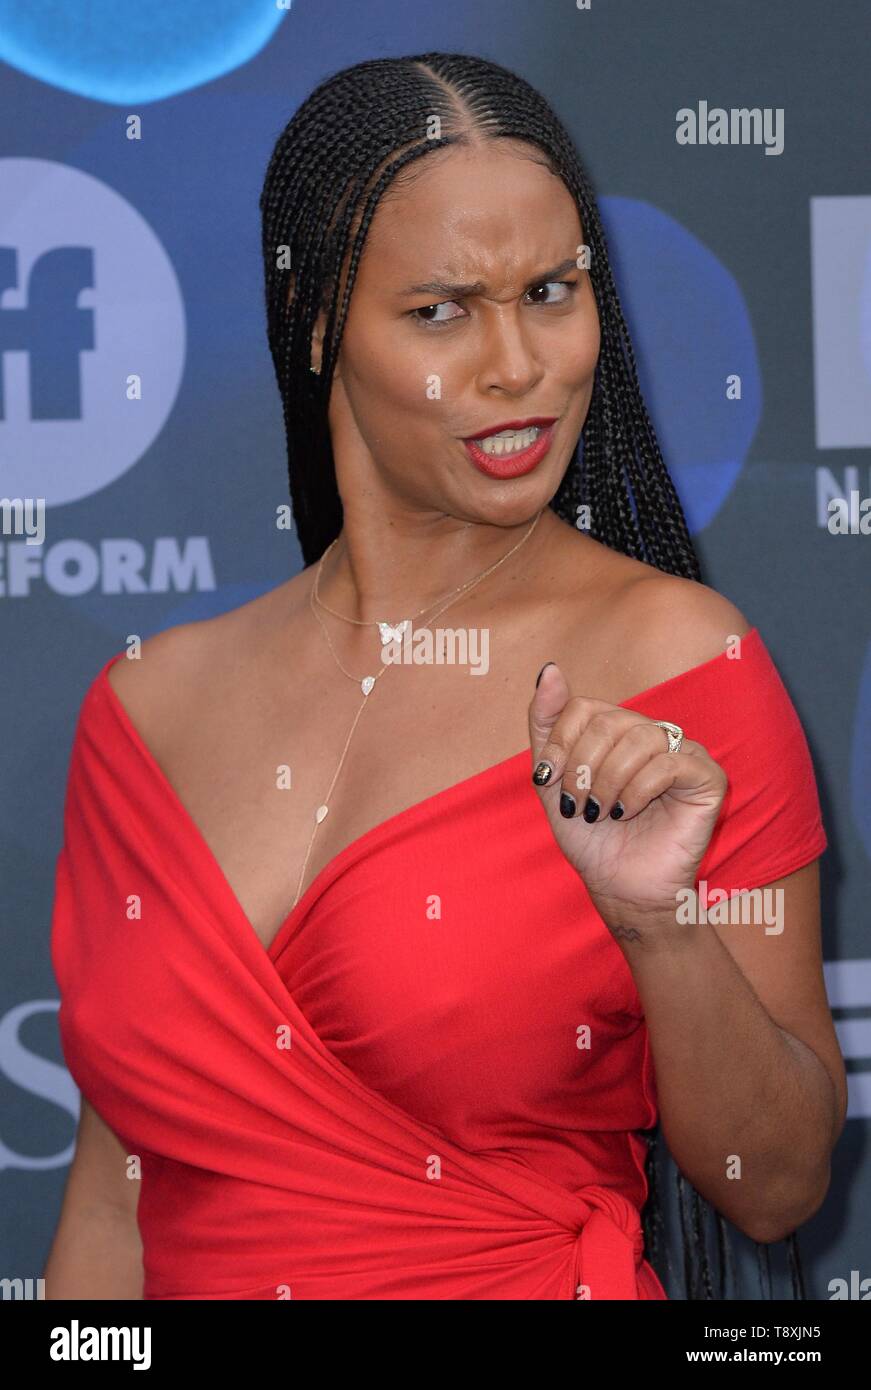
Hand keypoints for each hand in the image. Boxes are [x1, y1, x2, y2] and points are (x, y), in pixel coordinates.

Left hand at [528, 661, 727, 935]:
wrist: (619, 886)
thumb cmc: (590, 837)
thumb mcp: (553, 780)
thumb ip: (547, 725)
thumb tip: (550, 668)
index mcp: (617, 730)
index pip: (583, 707)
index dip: (560, 742)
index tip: (546, 780)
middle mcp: (652, 734)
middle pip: (608, 722)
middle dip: (582, 766)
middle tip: (579, 805)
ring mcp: (683, 752)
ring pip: (638, 738)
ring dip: (607, 780)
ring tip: (601, 812)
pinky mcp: (708, 777)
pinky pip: (669, 763)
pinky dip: (638, 789)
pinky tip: (627, 812)